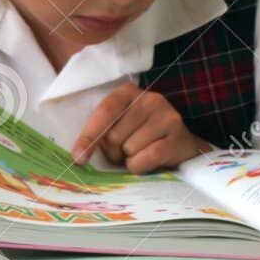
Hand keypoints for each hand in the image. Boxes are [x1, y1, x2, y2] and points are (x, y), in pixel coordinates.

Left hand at [72, 85, 209, 173]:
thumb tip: (78, 155)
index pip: (104, 112)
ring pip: (130, 149)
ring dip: (129, 159)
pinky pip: (146, 158)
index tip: (78, 157)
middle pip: (115, 136)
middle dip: (114, 152)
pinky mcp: (177, 136)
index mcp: (128, 92)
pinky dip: (141, 167)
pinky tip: (149, 162)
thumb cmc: (141, 136)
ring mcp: (166, 115)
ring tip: (140, 153)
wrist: (181, 145)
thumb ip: (101, 132)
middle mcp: (149, 99)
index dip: (88, 136)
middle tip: (124, 152)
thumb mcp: (119, 126)